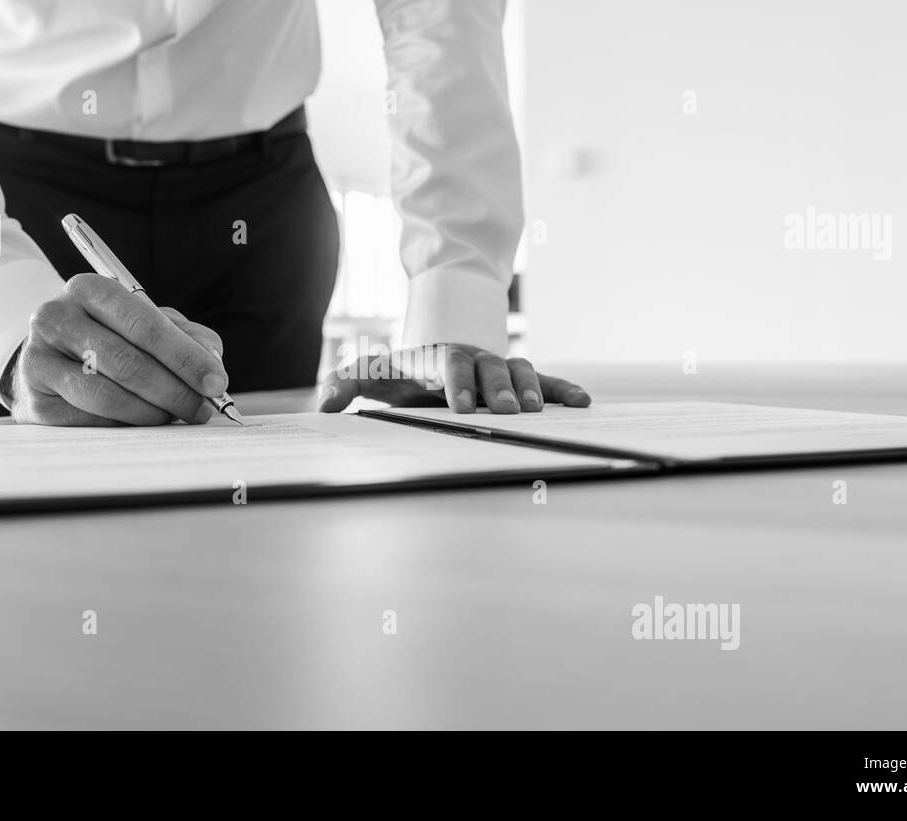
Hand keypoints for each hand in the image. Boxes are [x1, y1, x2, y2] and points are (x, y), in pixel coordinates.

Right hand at [6, 274, 227, 425]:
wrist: (50, 360)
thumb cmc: (110, 339)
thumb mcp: (147, 326)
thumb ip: (186, 337)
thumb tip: (212, 363)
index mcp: (90, 290)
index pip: (145, 324)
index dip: (185, 357)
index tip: (216, 383)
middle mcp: (56, 317)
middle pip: (127, 362)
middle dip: (175, 391)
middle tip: (201, 409)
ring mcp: (38, 358)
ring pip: (106, 395)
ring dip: (151, 413)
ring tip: (175, 417)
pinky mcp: (34, 399)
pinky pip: (89, 420)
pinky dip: (124, 426)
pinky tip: (142, 424)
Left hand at [316, 344, 589, 413]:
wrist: (435, 352)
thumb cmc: (401, 371)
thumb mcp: (372, 373)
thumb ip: (345, 382)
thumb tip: (324, 404)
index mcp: (438, 358)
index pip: (448, 366)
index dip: (456, 384)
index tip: (460, 407)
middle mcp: (473, 359)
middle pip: (489, 368)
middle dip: (497, 389)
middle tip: (506, 411)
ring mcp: (498, 367)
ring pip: (519, 370)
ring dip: (531, 389)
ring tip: (538, 410)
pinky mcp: (518, 379)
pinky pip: (545, 380)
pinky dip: (563, 389)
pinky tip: (582, 401)